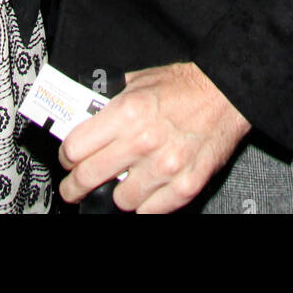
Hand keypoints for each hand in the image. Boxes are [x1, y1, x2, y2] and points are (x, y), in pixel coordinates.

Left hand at [59, 62, 250, 213]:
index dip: (67, 157)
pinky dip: (144, 205)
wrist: (226, 93)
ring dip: (117, 194)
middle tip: (73, 188)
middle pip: (89, 177)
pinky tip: (144, 191)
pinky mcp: (185, 186)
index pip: (76, 148)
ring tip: (121, 183)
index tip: (68, 160)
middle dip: (75, 186)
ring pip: (120, 201)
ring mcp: (164, 168)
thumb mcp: (138, 81)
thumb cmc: (185, 86)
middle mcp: (143, 142)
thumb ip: (110, 100)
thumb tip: (84, 116)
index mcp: (127, 113)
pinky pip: (150, 212)